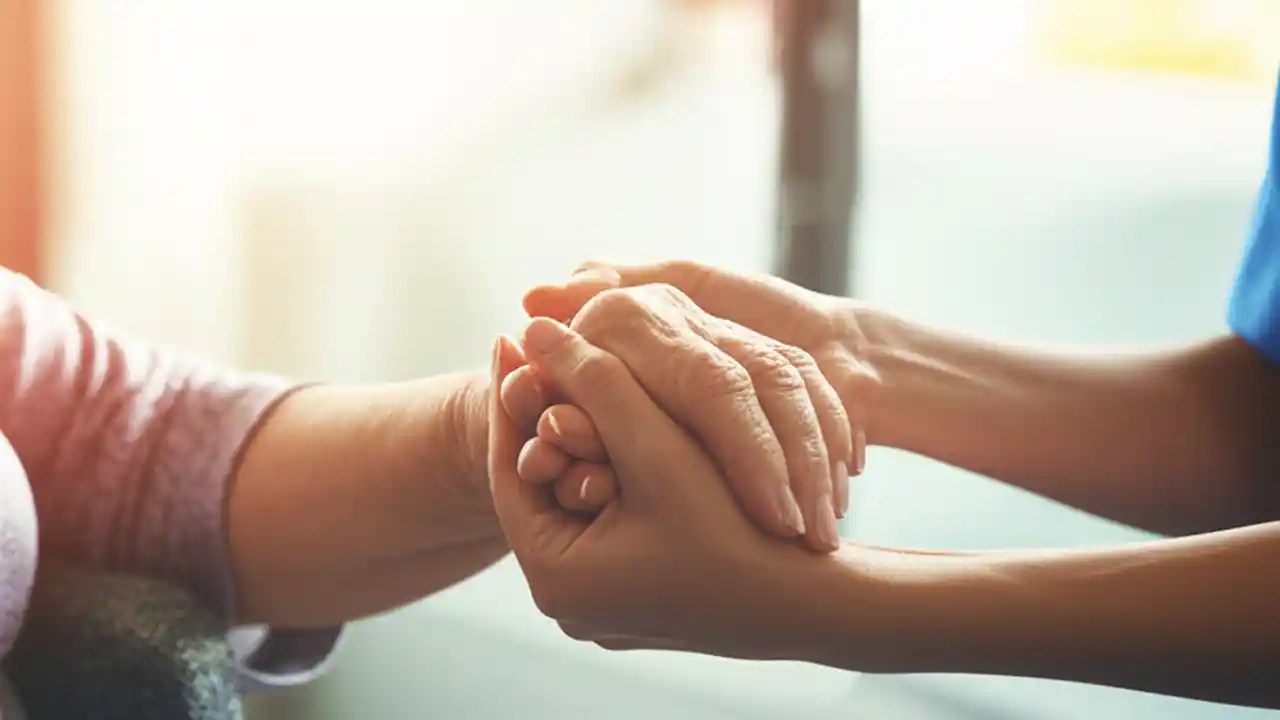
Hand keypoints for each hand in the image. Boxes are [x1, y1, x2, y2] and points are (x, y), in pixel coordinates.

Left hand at [489, 320, 832, 657]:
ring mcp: (607, 610)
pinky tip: (629, 425)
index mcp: (555, 580)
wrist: (822, 605)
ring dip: (588, 442)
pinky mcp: (644, 603)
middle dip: (549, 418)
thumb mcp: (660, 448)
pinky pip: (617, 525)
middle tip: (534, 350)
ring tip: (576, 375)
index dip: (513, 395)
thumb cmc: (745, 531)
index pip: (513, 470)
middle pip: (547, 487)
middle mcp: (571, 605)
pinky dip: (621, 475)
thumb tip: (530, 331)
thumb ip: (596, 385)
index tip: (509, 332)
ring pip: (585, 503)